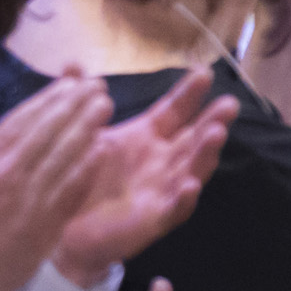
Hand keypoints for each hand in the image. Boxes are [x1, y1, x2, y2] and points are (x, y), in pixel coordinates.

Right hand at [0, 74, 111, 290]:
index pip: (21, 120)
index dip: (47, 99)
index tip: (68, 83)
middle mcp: (8, 173)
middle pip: (48, 131)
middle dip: (73, 105)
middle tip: (97, 86)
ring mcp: (30, 197)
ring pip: (64, 154)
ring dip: (87, 127)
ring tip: (106, 107)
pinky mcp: (47, 220)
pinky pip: (72, 187)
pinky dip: (87, 166)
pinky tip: (103, 148)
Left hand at [54, 71, 234, 283]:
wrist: (61, 226)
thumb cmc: (78, 176)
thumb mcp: (80, 136)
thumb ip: (82, 103)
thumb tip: (72, 65)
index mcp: (145, 138)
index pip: (173, 111)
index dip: (188, 93)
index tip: (204, 71)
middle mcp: (160, 162)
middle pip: (193, 138)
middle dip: (212, 120)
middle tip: (229, 103)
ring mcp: (161, 191)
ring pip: (191, 170)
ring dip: (205, 153)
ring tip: (215, 134)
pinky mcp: (153, 219)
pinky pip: (173, 209)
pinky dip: (182, 198)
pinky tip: (188, 185)